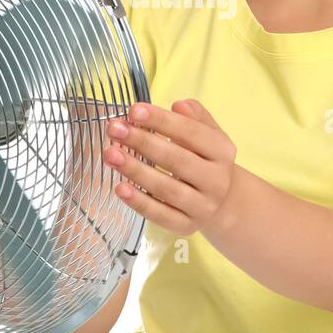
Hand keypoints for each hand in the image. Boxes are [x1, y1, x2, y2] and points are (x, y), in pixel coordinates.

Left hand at [102, 99, 240, 236]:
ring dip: (135, 170)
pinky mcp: (186, 226)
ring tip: (110, 154)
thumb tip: (178, 105)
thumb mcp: (208, 134)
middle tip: (115, 128)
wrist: (222, 202)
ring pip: (166, 189)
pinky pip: (160, 215)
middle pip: (177, 160)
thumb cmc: (205, 160)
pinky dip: (139, 202)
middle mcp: (216, 181)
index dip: (161, 120)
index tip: (134, 110)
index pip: (191, 132)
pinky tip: (120, 188)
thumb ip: (195, 116)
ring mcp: (202, 207)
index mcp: (222, 152)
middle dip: (143, 142)